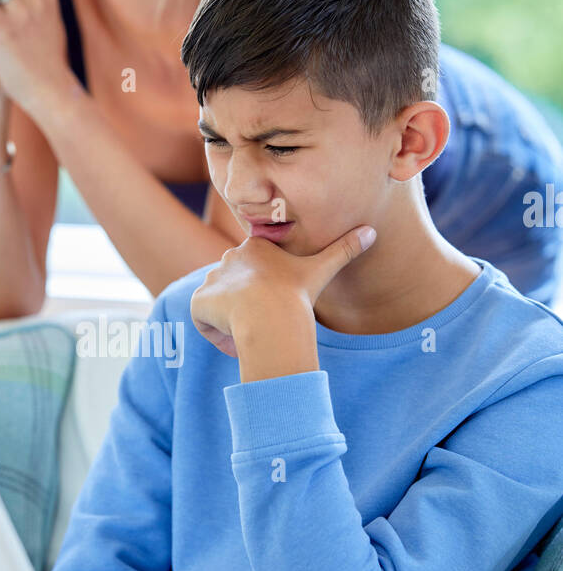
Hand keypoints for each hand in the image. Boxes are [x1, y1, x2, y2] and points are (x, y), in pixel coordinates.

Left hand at [190, 225, 376, 356]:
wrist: (269, 317)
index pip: (256, 272)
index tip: (279, 305)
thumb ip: (344, 249)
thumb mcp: (322, 268)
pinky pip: (204, 322)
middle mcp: (228, 258)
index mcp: (254, 247)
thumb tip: (372, 230)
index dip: (266, 292)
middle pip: (237, 289)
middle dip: (248, 308)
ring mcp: (211, 278)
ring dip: (232, 323)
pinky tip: (235, 339)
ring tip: (252, 332)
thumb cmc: (297, 293)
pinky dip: (216, 334)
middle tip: (267, 321)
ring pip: (220, 306)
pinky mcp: (197, 301)